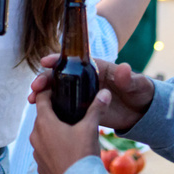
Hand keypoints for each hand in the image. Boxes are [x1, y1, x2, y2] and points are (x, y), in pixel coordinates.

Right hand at [29, 58, 153, 131]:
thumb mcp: (137, 83)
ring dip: (42, 94)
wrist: (142, 112)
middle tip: (35, 87)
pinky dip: (50, 109)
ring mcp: (82, 95)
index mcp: (96, 68)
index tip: (45, 61)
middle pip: (60, 76)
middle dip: (44, 79)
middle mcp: (85, 80)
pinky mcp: (82, 110)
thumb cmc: (140, 92)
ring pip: (57, 91)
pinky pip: (62, 107)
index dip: (57, 60)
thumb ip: (129, 77)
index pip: (73, 61)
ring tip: (31, 100)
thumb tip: (124, 68)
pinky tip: (39, 113)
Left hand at [30, 88, 100, 173]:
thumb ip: (96, 108)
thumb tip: (105, 92)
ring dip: (51, 131)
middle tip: (67, 110)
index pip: (40, 99)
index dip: (47, 91)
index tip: (56, 90)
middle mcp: (35, 136)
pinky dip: (52, 148)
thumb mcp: (90, 129)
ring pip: (41, 135)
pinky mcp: (40, 167)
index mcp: (44, 123)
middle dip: (52, 112)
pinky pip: (44, 152)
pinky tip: (66, 151)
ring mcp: (36, 153)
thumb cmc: (82, 155)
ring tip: (68, 131)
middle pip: (41, 117)